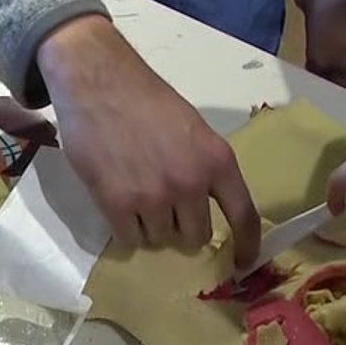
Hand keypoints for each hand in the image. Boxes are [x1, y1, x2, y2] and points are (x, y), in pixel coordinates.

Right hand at [37, 16, 260, 266]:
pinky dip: (125, 228)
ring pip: (160, 240)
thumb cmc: (146, 99)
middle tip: (166, 209)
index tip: (242, 263)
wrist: (99, 81)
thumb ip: (204, 167)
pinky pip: (129, 239)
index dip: (246, 245)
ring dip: (150, 226)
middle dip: (182, 228)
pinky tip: (119, 204)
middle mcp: (191, 183)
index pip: (243, 215)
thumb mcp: (193, 130)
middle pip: (195, 236)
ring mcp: (154, 196)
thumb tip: (205, 207)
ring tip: (136, 195)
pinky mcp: (117, 203)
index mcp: (217, 161)